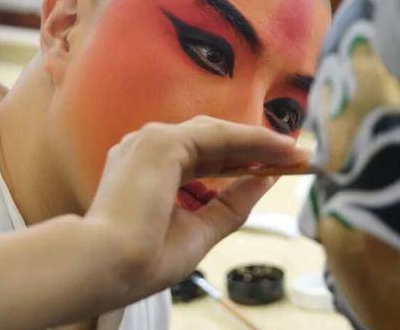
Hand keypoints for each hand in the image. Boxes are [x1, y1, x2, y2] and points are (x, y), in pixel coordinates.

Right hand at [85, 116, 308, 303]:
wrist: (106, 266)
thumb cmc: (144, 258)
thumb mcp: (200, 228)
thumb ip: (232, 203)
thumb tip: (266, 180)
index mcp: (149, 170)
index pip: (205, 159)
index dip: (242, 162)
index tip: (275, 168)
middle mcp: (147, 148)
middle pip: (215, 142)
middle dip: (256, 148)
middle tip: (293, 157)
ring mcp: (152, 140)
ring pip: (218, 134)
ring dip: (258, 142)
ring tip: (294, 152)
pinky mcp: (161, 141)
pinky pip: (218, 136)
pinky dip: (250, 140)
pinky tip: (278, 148)